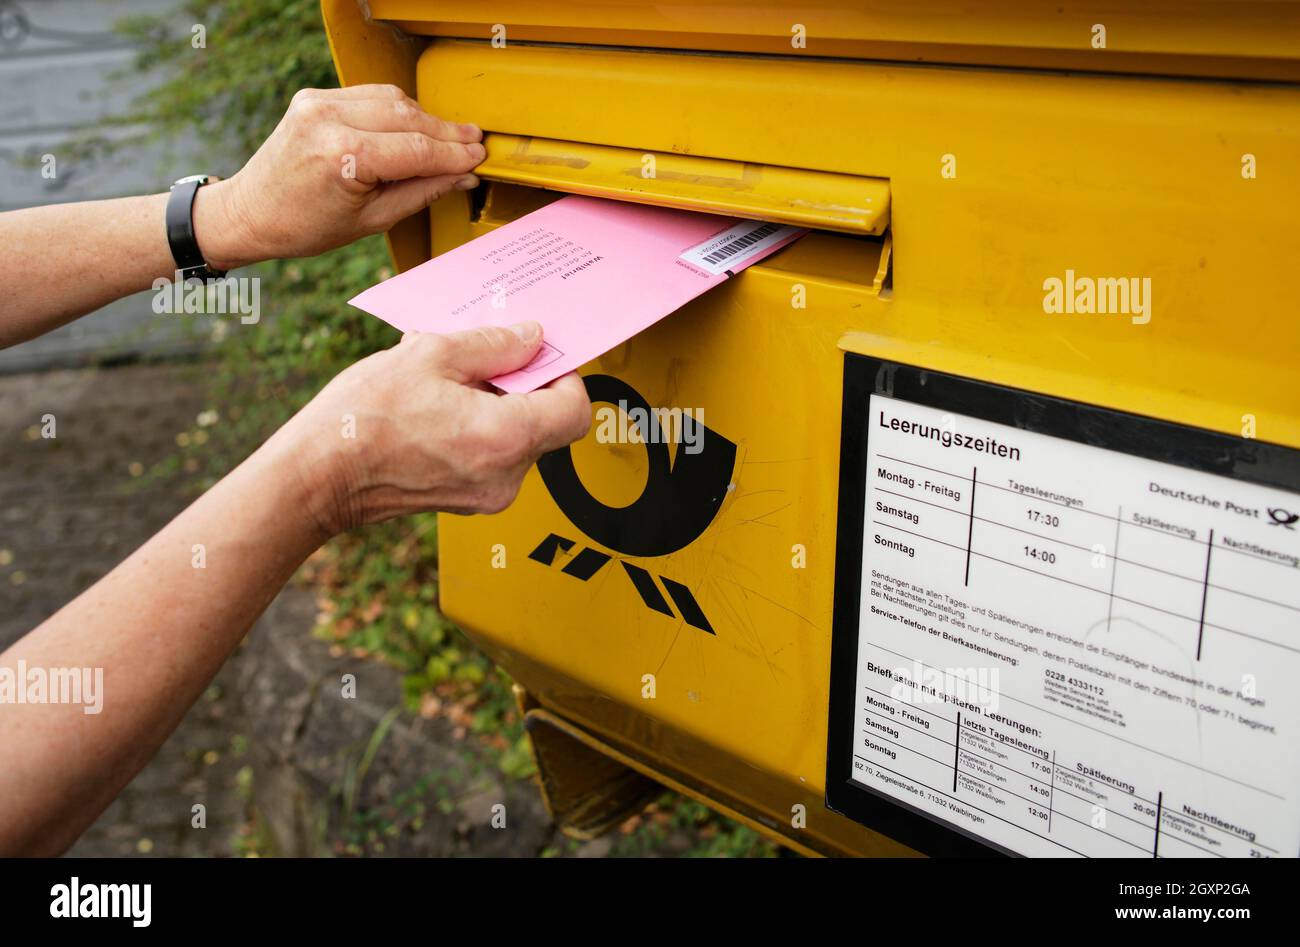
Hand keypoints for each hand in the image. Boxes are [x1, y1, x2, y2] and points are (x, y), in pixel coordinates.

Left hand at [193, 85, 484, 269]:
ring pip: (392, 100)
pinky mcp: (314, 96)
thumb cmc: (305, 225)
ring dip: (425, 118)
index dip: (454, 154)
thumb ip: (422, 192)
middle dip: (446, 133)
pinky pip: (370, 95)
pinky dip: (397, 109)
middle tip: (474, 144)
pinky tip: (416, 126)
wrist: (252, 211)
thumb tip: (462, 175)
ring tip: (449, 139)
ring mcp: (318, 102)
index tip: (479, 156)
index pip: (416, 149)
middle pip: (408, 118)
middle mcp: (327, 119)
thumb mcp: (373, 219)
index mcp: (342, 156)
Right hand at [278, 321, 591, 536]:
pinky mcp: (467, 501)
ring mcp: (488, 495)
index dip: (562, 374)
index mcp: (507, 438)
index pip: (574, 407)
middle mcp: (507, 475)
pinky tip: (435, 408)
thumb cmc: (365, 418)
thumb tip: (532, 338)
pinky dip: (477, 427)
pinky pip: (492, 455)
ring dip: (495, 404)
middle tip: (480, 359)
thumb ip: (494, 344)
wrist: (318, 477)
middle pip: (547, 423)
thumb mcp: (431, 355)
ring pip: (517, 438)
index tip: (535, 354)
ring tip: (444, 383)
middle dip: (522, 385)